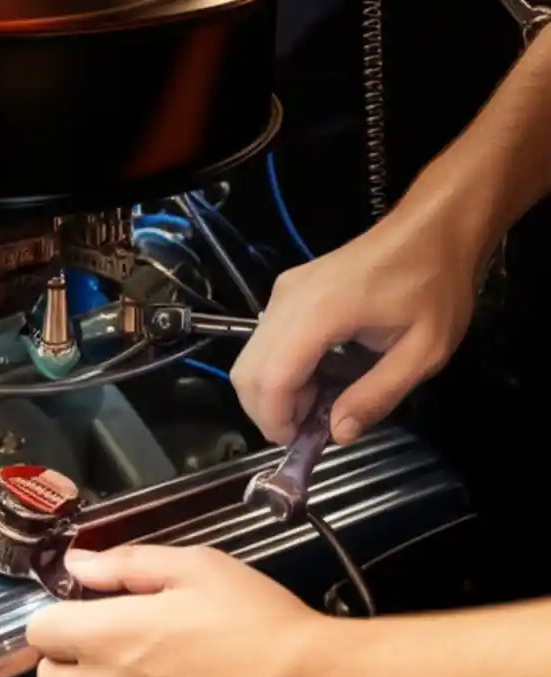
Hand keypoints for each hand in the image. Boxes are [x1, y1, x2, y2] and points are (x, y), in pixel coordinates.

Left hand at [26, 545, 330, 676]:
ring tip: (148, 671)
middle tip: (115, 639)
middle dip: (69, 656)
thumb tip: (78, 564)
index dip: (60, 615)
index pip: (38, 631)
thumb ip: (125, 564)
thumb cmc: (257, 625)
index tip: (89, 609)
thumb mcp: (196, 568)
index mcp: (107, 638)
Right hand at [230, 206, 481, 444]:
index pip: (271, 377)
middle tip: (309, 429)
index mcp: (319, 313)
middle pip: (247, 372)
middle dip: (268, 411)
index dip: (276, 419)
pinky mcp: (286, 291)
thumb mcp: (424, 352)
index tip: (301, 443)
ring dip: (273, 393)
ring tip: (319, 404)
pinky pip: (263, 342)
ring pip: (250, 359)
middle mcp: (287, 301)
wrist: (433, 229)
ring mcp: (282, 293)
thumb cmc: (435, 286)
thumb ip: (378, 396)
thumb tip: (338, 434)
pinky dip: (278, 371)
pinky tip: (317, 377)